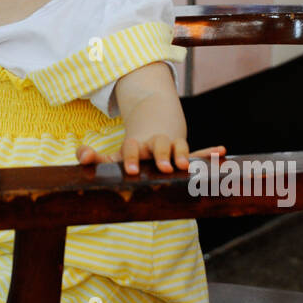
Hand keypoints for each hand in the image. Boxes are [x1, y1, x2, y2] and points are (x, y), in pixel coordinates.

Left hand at [76, 139, 225, 175]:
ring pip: (180, 148)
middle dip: (161, 155)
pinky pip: (198, 153)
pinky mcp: (184, 153)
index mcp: (137, 145)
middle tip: (164, 167)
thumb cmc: (131, 153)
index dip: (132, 157)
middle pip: (158, 145)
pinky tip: (220, 151)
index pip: (132, 148)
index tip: (131, 170)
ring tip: (186, 165)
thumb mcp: (112, 156)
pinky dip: (209, 152)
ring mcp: (171, 147)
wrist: (151, 132)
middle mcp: (155, 144)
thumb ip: (93, 157)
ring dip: (184, 154)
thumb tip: (82, 157)